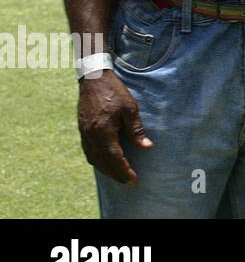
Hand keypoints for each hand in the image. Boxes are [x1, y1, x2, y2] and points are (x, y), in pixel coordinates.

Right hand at [78, 70, 151, 184]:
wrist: (94, 79)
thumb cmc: (114, 92)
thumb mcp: (130, 109)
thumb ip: (136, 130)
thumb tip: (146, 147)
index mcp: (103, 131)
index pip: (114, 157)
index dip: (123, 169)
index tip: (133, 178)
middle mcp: (91, 135)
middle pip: (102, 161)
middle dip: (115, 174)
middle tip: (127, 181)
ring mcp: (84, 133)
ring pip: (93, 158)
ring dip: (105, 169)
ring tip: (118, 175)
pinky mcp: (82, 130)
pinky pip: (88, 151)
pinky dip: (97, 160)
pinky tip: (105, 162)